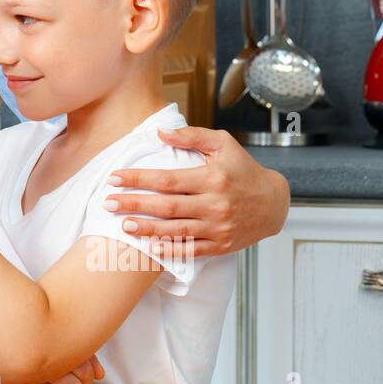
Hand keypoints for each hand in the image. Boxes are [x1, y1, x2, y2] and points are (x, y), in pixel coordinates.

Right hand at [0, 355, 105, 383]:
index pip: (83, 371)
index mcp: (46, 346)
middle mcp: (32, 364)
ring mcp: (19, 381)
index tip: (81, 371)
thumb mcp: (59, 343)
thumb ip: (83, 355)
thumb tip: (100, 374)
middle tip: (65, 379)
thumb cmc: (33, 346)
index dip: (87, 375)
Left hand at [104, 127, 290, 256]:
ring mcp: (218, 228)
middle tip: (108, 204)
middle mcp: (214, 204)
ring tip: (123, 226)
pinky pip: (192, 250)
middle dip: (134, 205)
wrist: (274, 202)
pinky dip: (170, 250)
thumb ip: (192, 136)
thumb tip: (160, 133)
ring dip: (146, 230)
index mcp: (212, 178)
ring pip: (176, 231)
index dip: (138, 179)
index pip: (167, 180)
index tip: (114, 178)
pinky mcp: (222, 245)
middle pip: (166, 207)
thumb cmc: (243, 169)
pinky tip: (151, 248)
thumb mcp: (223, 144)